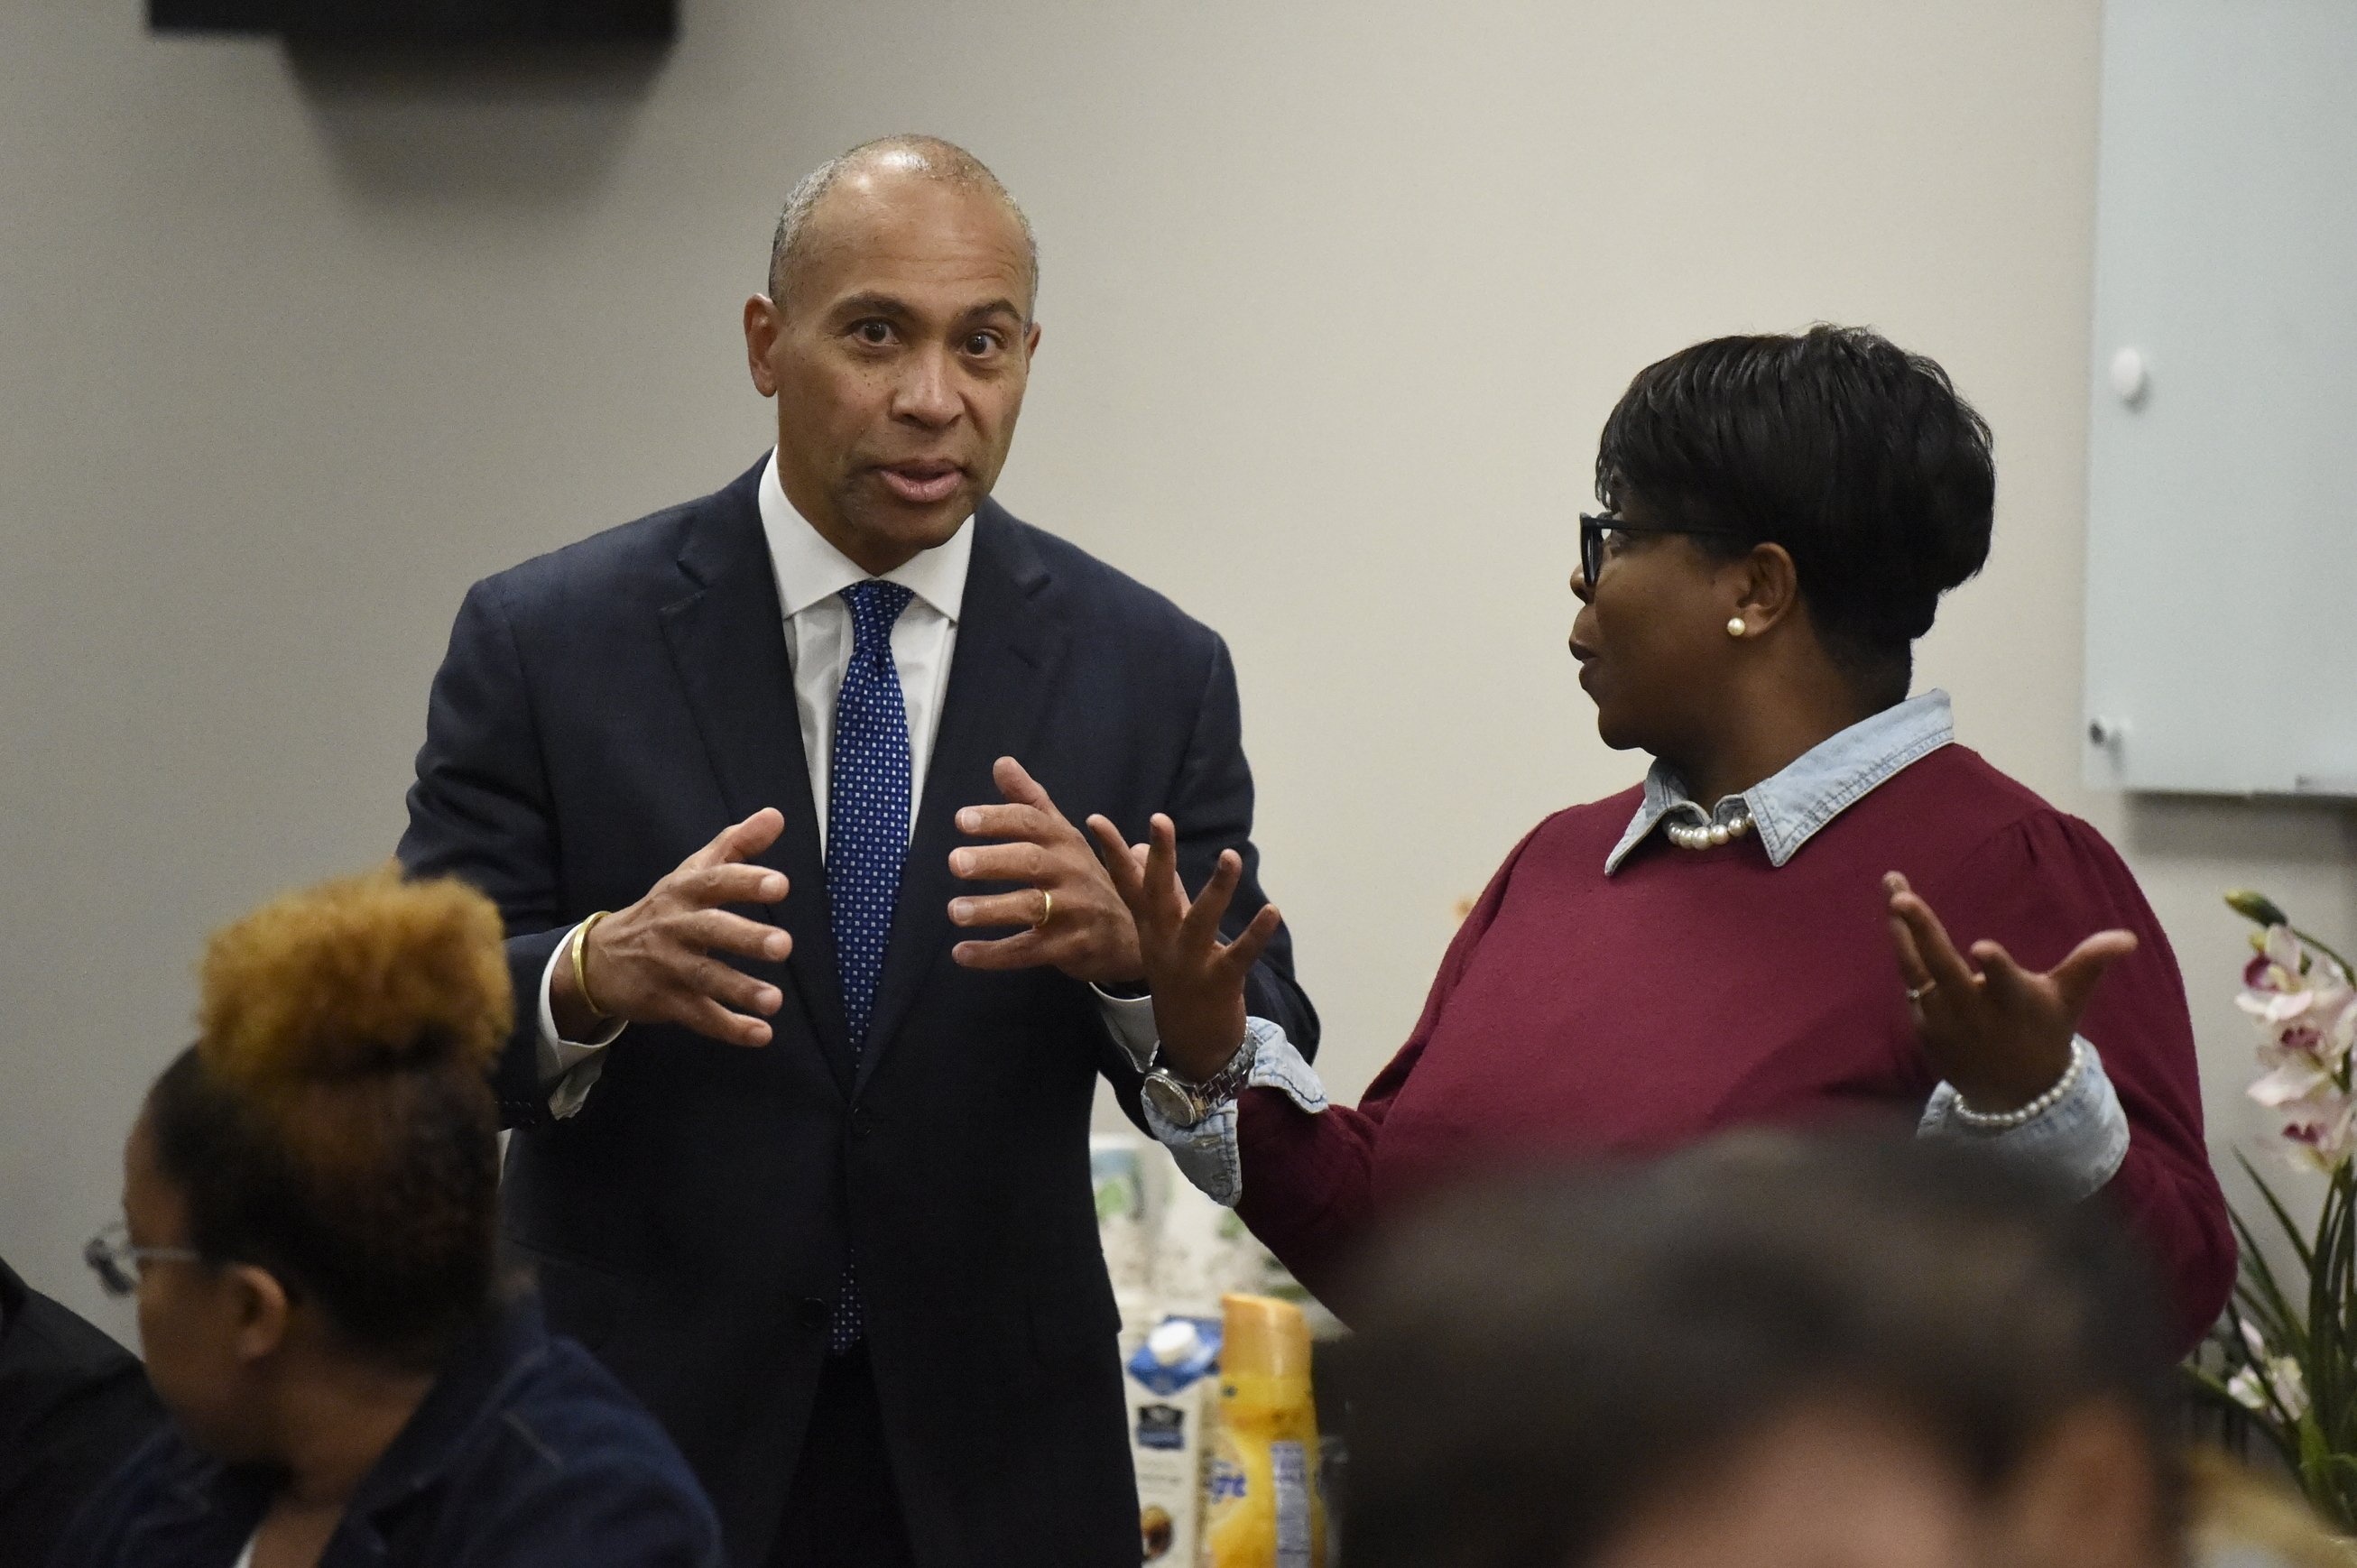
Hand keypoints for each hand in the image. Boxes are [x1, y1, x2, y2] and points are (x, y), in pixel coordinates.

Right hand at [549, 809, 793, 1046]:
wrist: (599, 958)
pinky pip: (699, 1016)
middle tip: (784, 946)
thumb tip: (776, 815)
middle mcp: (675, 927)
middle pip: (710, 930)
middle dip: (745, 938)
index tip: (780, 885)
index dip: (746, 882)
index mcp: (684, 892)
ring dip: (740, 990)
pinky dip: (729, 1028)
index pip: (715, 881)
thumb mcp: (692, 872)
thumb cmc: (664, 909)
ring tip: (774, 1001)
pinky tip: (762, 1035)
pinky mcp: (665, 1002)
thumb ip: (736, 845)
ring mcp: (668, 967)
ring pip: (704, 978)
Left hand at [948, 756, 1144, 983]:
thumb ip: (1030, 802)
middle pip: (1031, 862)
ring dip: (991, 910)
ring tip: (954, 910)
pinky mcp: (1068, 948)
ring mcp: (1072, 912)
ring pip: (1030, 908)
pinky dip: (994, 954)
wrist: (1129, 934)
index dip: (998, 819)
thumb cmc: (1084, 879)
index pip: (1031, 824)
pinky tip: (961, 953)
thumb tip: (1001, 762)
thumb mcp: (1063, 837)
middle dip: (994, 861)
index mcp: (1065, 842)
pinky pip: (1028, 950)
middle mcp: (1070, 873)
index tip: (962, 820)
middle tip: (955, 863)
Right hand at [1088, 812, 1280, 1081]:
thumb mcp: (1164, 937)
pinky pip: (1239, 954)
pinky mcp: (1220, 982)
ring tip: (1231, 856)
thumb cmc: (1182, 981)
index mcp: (1150, 930)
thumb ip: (1161, 893)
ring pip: (1201, 921)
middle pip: (1157, 895)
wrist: (1192, 1046)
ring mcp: (1190, 964)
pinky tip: (1272, 910)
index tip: (1095, 818)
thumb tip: (1139, 850)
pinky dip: (1256, 933)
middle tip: (1159, 820)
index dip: (1111, 852)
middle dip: (1159, 857)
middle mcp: (1164, 944)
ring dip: (1217, 888)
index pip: (1126, 885)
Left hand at [1882, 871, 2135, 1111]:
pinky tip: (1894, 919)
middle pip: (1943, 968)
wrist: (2013, 1095)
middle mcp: (1974, 1012)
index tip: (1982, 947)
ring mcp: (1943, 1021)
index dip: (1995, 967)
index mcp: (2014, 1003)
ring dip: (1900, 931)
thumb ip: (2090, 964)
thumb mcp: (2069, 1000)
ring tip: (1893, 890)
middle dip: (1923, 932)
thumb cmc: (2044, 1032)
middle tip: (1903, 897)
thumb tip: (2128, 937)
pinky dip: (1902, 951)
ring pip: (1916, 970)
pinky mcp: (1922, 1028)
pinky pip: (1910, 983)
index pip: (2005, 983)